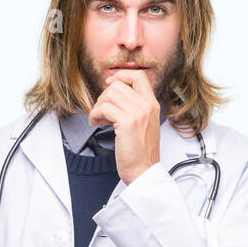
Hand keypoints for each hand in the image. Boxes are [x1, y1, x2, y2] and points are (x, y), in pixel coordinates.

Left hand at [89, 69, 162, 184]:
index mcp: (152, 105)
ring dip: (98, 107)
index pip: (139, 76)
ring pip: (109, 95)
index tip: (110, 84)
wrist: (144, 170)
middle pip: (118, 85)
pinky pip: (103, 108)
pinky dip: (95, 115)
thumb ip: (135, 108)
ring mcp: (137, 113)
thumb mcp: (144, 124)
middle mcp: (146, 106)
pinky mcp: (126, 122)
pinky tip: (96, 123)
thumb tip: (113, 94)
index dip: (121, 75)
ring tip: (99, 119)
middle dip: (104, 97)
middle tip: (102, 112)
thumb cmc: (141, 152)